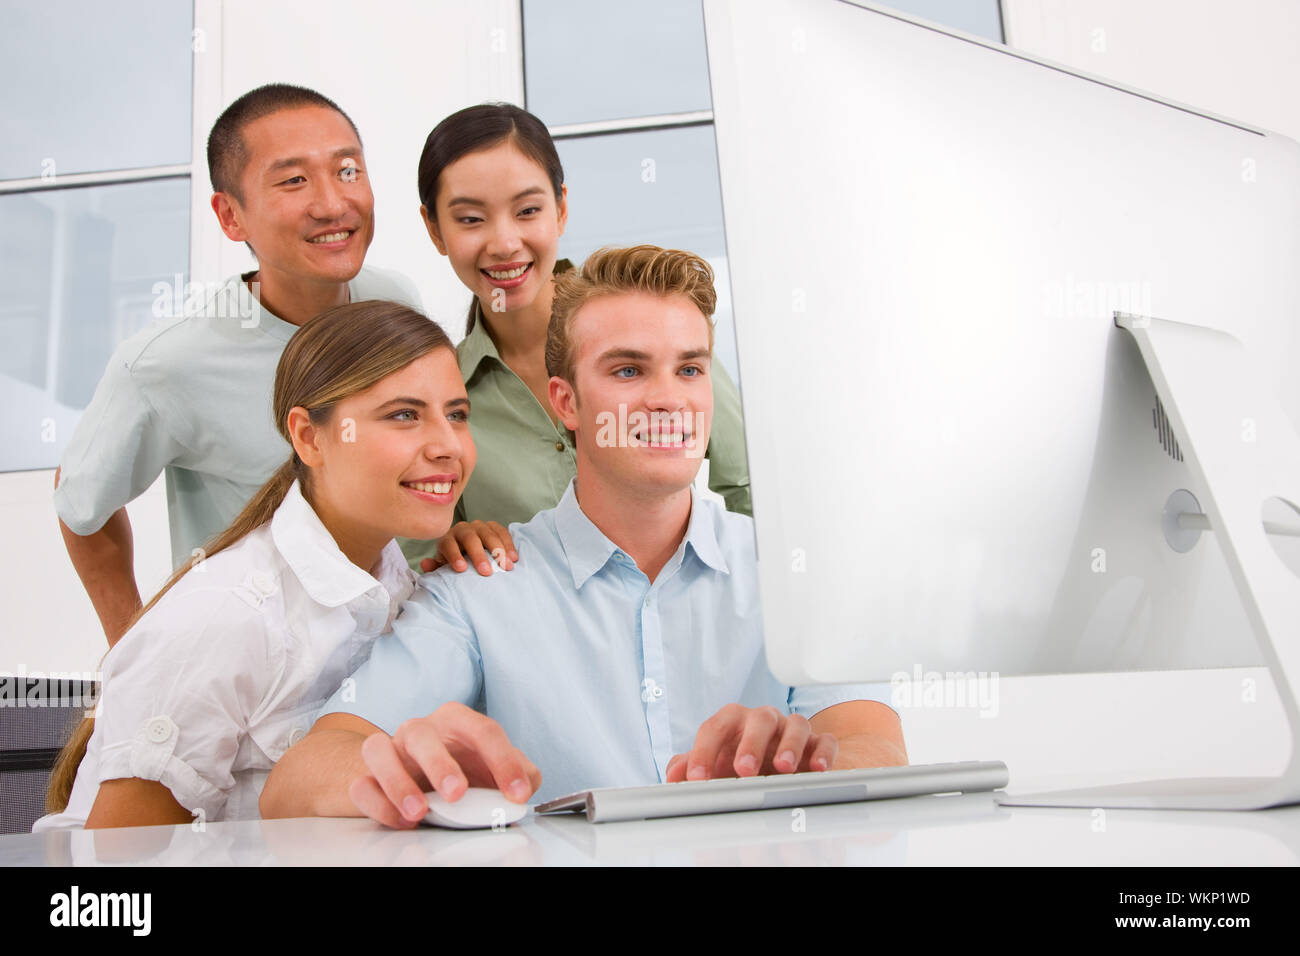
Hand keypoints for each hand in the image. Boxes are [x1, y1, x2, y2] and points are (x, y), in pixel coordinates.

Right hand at [347, 702, 540, 828]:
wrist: (418, 773)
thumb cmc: (462, 766)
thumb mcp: (494, 767)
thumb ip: (519, 772)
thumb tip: (528, 781)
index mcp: (458, 721)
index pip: (483, 730)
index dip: (503, 761)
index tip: (517, 792)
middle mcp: (420, 730)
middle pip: (423, 734)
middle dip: (441, 764)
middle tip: (458, 794)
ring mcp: (390, 750)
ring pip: (379, 749)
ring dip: (398, 782)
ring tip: (420, 812)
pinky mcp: (367, 776)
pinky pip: (362, 784)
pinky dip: (379, 803)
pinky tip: (403, 820)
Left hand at [419, 520, 517, 574]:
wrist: (466, 550)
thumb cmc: (454, 561)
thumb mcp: (443, 566)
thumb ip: (435, 567)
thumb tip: (425, 563)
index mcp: (447, 538)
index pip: (449, 544)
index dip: (454, 556)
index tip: (461, 569)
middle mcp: (462, 529)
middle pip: (470, 538)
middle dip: (479, 555)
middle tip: (487, 572)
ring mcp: (478, 526)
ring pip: (488, 533)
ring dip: (499, 550)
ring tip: (506, 566)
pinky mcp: (492, 527)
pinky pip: (502, 531)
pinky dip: (508, 544)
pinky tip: (514, 558)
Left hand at [664, 704, 837, 782]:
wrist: (779, 761)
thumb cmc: (741, 760)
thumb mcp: (715, 763)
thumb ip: (691, 766)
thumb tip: (674, 774)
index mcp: (733, 722)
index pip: (715, 728)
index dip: (704, 752)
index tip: (698, 778)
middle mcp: (763, 721)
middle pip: (758, 719)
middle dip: (750, 744)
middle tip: (743, 770)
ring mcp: (791, 729)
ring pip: (795, 724)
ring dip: (789, 745)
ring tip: (783, 768)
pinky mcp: (817, 743)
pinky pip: (824, 741)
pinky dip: (822, 753)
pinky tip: (817, 769)